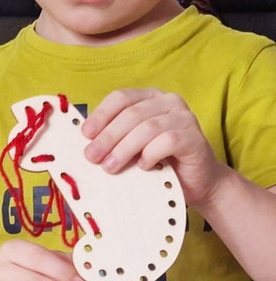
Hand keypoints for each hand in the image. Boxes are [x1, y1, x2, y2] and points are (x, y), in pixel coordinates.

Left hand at [82, 88, 222, 205]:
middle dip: (108, 137)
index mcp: (150, 97)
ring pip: (147, 128)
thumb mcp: (131, 147)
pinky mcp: (195, 138)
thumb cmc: (158, 163)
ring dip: (124, 149)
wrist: (195, 183)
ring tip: (110, 167)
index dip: (101, 115)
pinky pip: (168, 142)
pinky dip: (150, 154)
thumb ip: (114, 139)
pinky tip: (143, 167)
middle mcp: (169, 102)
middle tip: (92, 157)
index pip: (121, 97)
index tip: (85, 135)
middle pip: (131, 114)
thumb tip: (86, 144)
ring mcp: (185, 118)